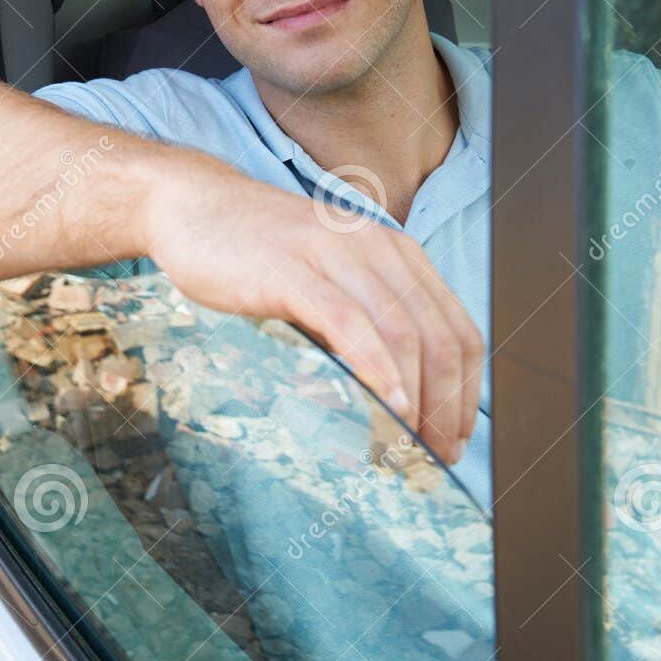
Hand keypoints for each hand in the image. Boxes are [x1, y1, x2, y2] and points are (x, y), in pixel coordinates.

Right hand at [145, 154, 483, 466]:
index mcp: (398, 255)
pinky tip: (385, 406)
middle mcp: (379, 250)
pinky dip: (376, 369)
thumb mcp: (331, 279)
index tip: (455, 439)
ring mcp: (337, 256)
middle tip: (436, 457)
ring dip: (415, 401)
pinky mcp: (294, 270)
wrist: (194, 204)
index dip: (466, 393)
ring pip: (402, 334)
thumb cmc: (259, 252)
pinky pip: (350, 324)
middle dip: (446, 407)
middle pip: (439, 339)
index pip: (458, 330)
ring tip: (411, 447)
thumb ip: (366, 321)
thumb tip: (395, 396)